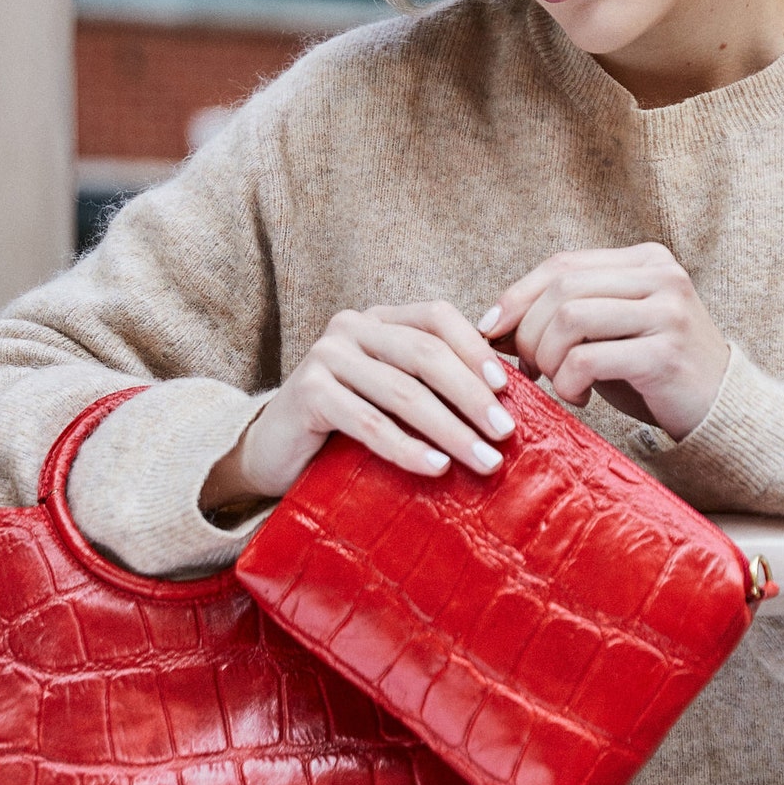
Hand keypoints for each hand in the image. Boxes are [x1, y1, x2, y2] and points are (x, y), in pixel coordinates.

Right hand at [201, 302, 514, 514]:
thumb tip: (509, 399)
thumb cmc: (345, 426)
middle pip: (426, 354)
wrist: (274, 451)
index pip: (437, 317)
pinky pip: (369, 422)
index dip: (476, 349)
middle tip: (505, 433)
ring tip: (483, 460)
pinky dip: (406, 447)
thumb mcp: (394, 395)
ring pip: (402, 392)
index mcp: (380, 319)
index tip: (509, 389)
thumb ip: (435, 385)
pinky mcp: (307, 392)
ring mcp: (326, 356)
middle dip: (472, 395)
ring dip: (450, 429)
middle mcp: (351, 327)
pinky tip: (436, 468)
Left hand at [480, 243, 728, 439]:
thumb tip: (493, 324)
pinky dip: (568, 383)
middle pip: (561, 287)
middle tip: (530, 369)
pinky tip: (579, 399)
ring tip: (558, 383)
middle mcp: (660, 275)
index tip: (491, 330)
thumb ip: (565, 317)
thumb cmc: (655, 373)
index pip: (562, 264)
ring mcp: (667, 311)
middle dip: (529, 332)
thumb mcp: (611, 333)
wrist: (721, 411)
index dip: (517, 295)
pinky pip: (588, 359)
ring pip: (570, 318)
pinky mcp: (665, 352)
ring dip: (548, 358)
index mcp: (646, 260)